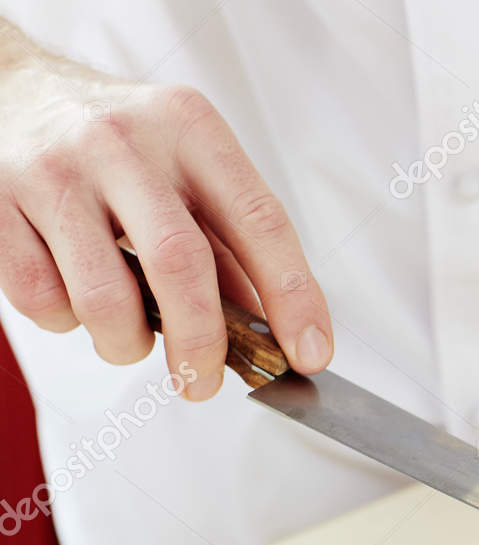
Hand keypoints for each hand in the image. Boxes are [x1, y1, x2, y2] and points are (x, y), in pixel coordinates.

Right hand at [0, 20, 331, 399]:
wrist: (8, 88)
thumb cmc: (118, 144)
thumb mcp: (186, 169)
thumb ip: (230, 245)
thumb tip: (275, 332)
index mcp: (190, 129)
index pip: (261, 223)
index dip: (293, 298)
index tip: (310, 354)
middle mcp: (124, 143)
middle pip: (180, 265)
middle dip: (202, 343)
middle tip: (203, 383)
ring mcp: (55, 171)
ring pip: (104, 297)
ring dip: (127, 344)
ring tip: (132, 342)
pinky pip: (42, 298)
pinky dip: (67, 323)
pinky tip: (76, 302)